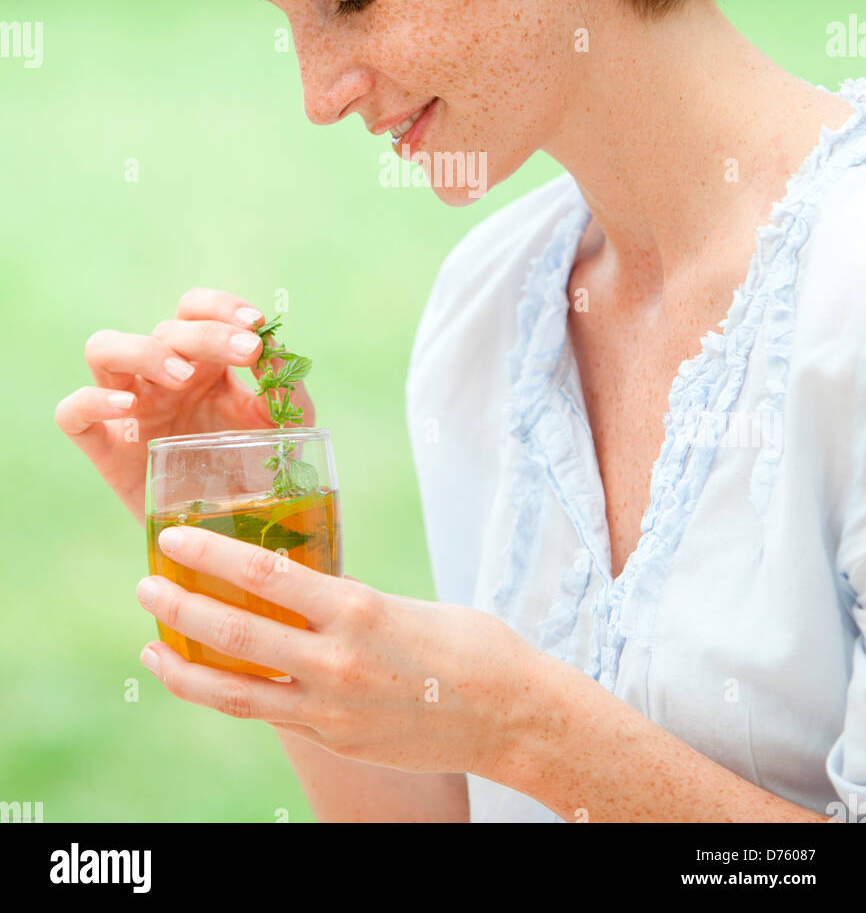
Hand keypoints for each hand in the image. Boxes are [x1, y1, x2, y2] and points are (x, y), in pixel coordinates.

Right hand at [54, 288, 314, 524]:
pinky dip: (92, 401)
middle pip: (165, 329)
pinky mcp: (103, 446)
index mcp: (203, 363)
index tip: (256, 325)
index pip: (195, 309)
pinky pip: (72, 411)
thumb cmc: (257, 473)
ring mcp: (128, 407)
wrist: (233, 535)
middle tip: (245, 353)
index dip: (220, 306)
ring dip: (145, 352)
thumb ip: (286, 388)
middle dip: (208, 334)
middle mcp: (161, 377)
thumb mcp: (284, 429)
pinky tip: (128, 409)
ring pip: (103, 348)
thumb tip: (275, 347)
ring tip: (182, 376)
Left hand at [135, 525, 529, 775]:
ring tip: (149, 645)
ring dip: (183, 667)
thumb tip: (302, 590)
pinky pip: (267, 714)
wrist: (512, 717)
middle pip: (235, 633)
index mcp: (358, 609)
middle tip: (145, 585)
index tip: (175, 538)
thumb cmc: (468, 646)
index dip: (212, 555)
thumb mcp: (403, 605)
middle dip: (179, 608)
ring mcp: (331, 709)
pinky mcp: (335, 739)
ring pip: (235, 691)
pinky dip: (226, 696)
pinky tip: (204, 681)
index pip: (266, 576)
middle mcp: (336, 661)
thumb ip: (347, 603)